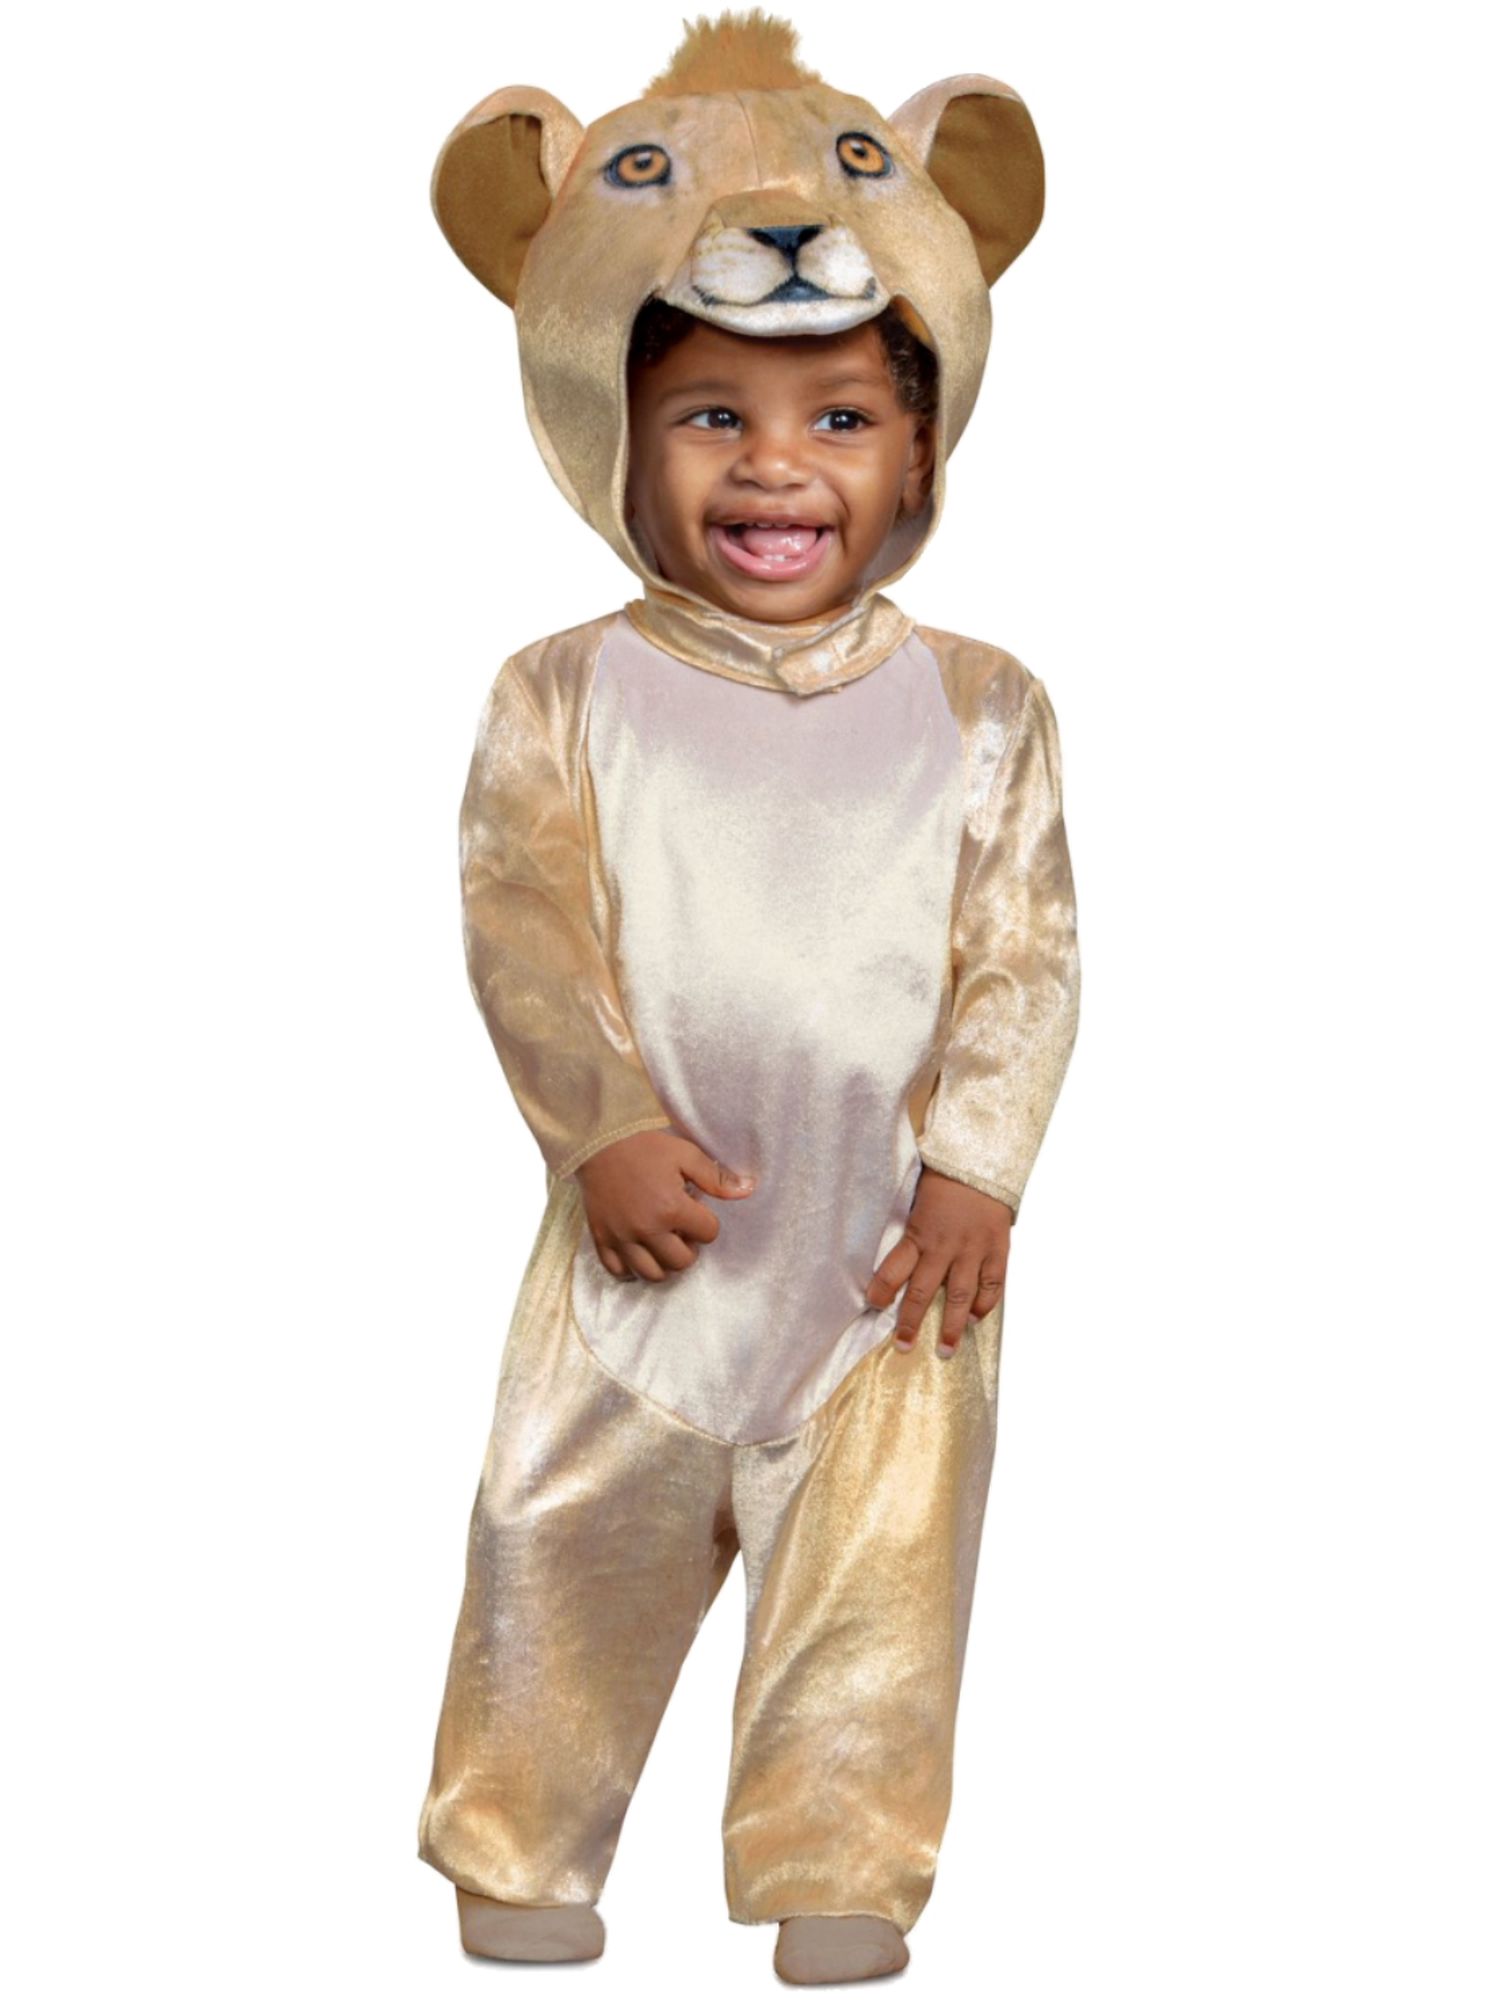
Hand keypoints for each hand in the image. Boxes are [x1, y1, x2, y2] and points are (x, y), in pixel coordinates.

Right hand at [576, 1130, 756, 1282]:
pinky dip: (631, 1269)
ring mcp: (622, 1238)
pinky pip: (618, 1272)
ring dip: (664, 1264)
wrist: (599, 1141)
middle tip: (683, 1231)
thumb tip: (748, 1190)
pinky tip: (639, 1253)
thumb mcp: (685, 1154)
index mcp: (671, 1208)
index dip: (708, 1223)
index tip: (697, 1210)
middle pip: (682, 1262)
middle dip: (689, 1248)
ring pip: (652, 1275)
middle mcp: (647, 1229)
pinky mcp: (602, 1239)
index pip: (708, 1234)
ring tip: (663, 1244)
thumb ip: (716, 1177)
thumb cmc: (645, 1147)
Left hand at [866, 1166, 1012, 1355]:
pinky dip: (986, 1304)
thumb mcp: (916, 1199)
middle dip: (911, 1321)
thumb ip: (909, 1230)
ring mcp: (974, 1250)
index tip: (873, 1306)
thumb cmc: (944, 1178)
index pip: (894, 1268)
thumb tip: (894, 1257)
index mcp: (920, 1231)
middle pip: (924, 1291)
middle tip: (903, 1345)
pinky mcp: (998, 1249)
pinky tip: (978, 1319)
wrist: (983, 1161)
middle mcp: (945, 1246)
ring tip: (945, 1350)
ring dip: (953, 1326)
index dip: (882, 1290)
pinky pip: (993, 1284)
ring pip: (961, 1296)